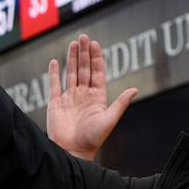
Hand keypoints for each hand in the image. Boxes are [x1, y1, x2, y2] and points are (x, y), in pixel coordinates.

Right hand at [47, 34, 136, 160]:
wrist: (72, 151)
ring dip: (72, 58)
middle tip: (83, 37)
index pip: (97, 72)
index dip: (96, 58)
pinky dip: (54, 73)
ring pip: (71, 73)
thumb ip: (120, 103)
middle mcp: (83, 95)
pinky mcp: (55, 103)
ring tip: (73, 44)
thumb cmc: (92, 139)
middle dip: (84, 53)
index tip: (94, 44)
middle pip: (84, 69)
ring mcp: (69, 98)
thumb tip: (135, 89)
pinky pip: (54, 85)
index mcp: (97, 97)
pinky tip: (55, 62)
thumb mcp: (109, 119)